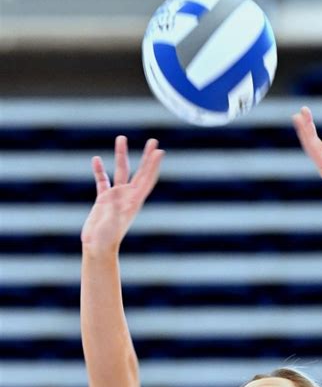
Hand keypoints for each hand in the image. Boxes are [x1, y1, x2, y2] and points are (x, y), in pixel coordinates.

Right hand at [81, 136, 164, 254]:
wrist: (97, 248)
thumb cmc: (107, 238)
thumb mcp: (111, 222)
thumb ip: (113, 208)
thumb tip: (113, 195)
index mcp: (134, 201)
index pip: (147, 179)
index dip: (153, 165)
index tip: (160, 151)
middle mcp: (128, 197)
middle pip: (140, 172)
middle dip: (146, 156)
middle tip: (153, 140)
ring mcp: (116, 197)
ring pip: (121, 171)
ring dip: (121, 155)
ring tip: (121, 138)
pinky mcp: (103, 200)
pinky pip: (102, 180)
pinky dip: (100, 170)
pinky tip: (96, 160)